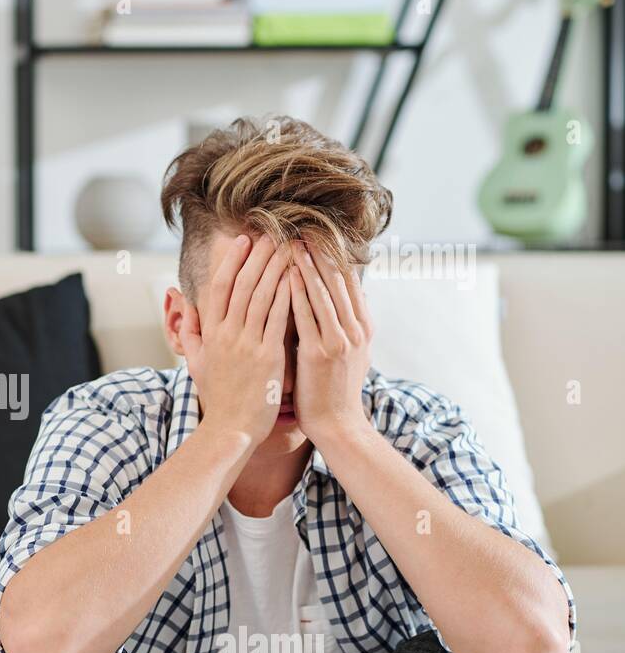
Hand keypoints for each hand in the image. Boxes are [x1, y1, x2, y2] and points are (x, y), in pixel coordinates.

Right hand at [180, 234, 291, 446]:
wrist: (231, 429)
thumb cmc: (218, 397)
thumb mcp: (196, 362)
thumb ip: (190, 332)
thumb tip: (183, 304)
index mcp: (212, 333)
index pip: (220, 287)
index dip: (232, 261)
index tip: (244, 240)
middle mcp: (228, 334)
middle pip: (243, 284)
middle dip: (259, 255)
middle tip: (273, 232)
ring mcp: (247, 344)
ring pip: (262, 295)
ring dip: (276, 267)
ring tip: (289, 246)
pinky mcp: (268, 356)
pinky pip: (279, 317)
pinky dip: (288, 294)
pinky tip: (298, 276)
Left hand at [289, 241, 372, 447]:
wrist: (338, 425)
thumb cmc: (334, 390)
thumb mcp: (350, 353)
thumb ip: (347, 325)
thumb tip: (345, 298)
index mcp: (364, 327)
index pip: (350, 282)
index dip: (335, 256)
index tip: (321, 233)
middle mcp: (356, 330)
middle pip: (339, 280)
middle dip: (322, 252)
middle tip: (306, 226)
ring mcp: (340, 341)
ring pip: (324, 293)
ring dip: (308, 264)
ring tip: (295, 240)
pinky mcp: (320, 353)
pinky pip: (307, 315)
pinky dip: (298, 291)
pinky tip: (287, 273)